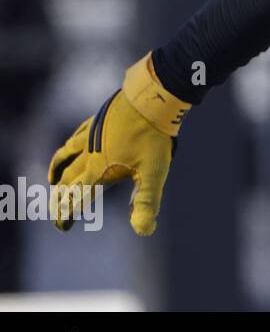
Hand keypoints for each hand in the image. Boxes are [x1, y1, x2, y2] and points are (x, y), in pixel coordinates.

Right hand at [48, 53, 189, 234]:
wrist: (151, 101)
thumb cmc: (153, 138)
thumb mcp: (154, 173)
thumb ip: (146, 202)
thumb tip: (143, 230)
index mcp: (99, 170)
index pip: (77, 197)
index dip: (68, 213)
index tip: (63, 226)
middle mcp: (89, 154)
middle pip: (68, 180)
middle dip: (61, 199)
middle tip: (58, 212)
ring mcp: (90, 136)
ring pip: (66, 157)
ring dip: (58, 172)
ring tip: (54, 182)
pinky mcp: (96, 121)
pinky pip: (74, 138)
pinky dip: (67, 148)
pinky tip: (70, 147)